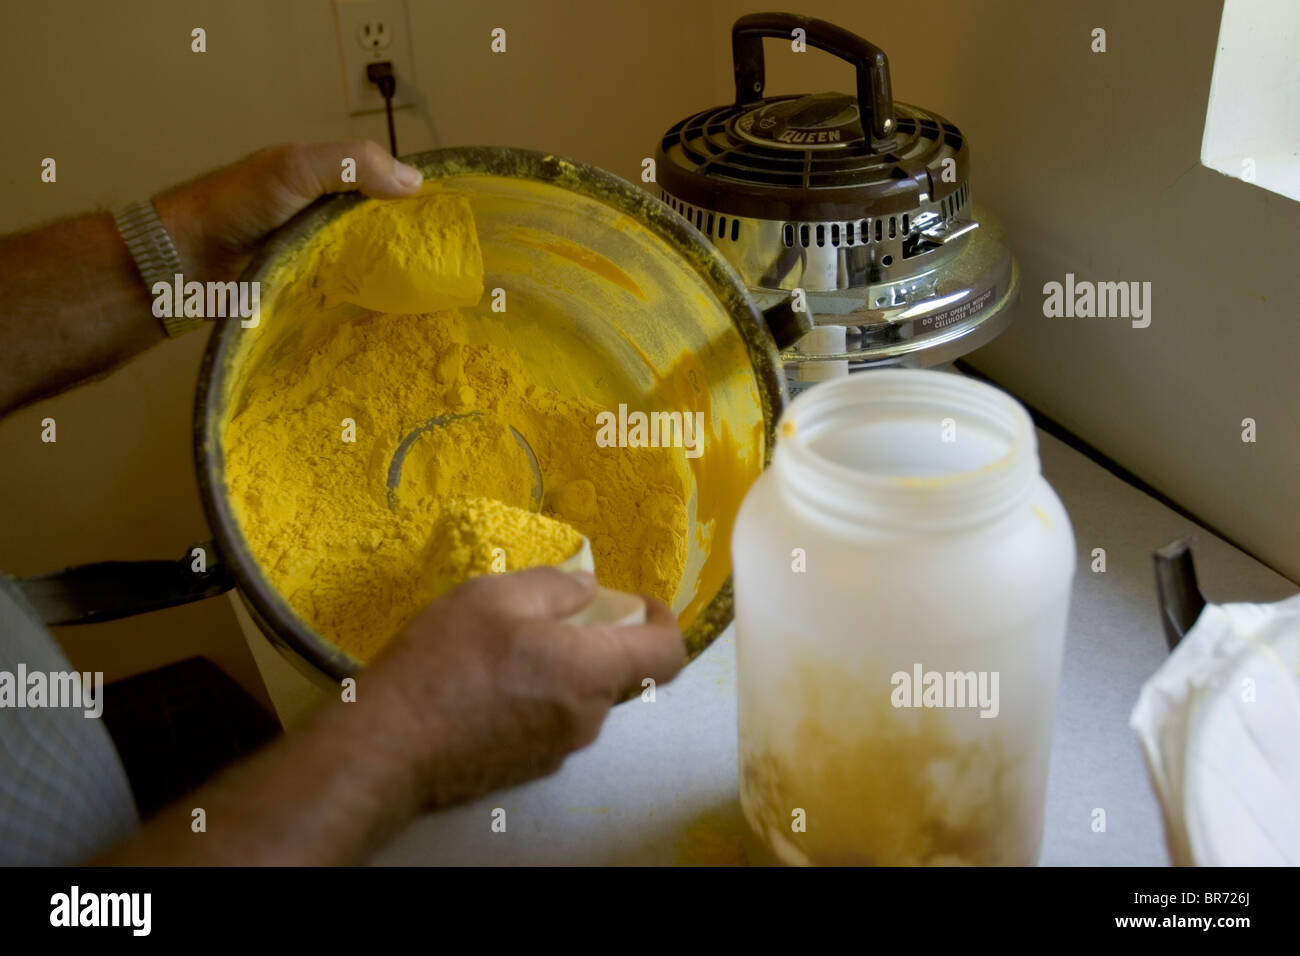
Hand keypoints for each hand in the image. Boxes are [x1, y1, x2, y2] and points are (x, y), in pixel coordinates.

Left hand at [153, 140, 422, 281]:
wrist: (180, 263)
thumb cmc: (235, 206)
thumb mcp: (294, 168)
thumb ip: (352, 164)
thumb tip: (416, 182)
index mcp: (321, 182)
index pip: (381, 187)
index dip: (411, 201)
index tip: (449, 224)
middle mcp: (322, 220)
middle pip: (380, 231)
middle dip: (409, 245)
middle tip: (444, 269)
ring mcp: (314, 260)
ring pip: (367, 267)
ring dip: (390, 280)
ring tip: (428, 298)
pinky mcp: (305, 295)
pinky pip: (346, 298)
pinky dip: (366, 305)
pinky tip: (392, 317)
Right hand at [365, 568, 686, 808]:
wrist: (386, 748)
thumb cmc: (445, 662)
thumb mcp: (494, 596)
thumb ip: (554, 587)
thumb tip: (588, 589)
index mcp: (591, 673)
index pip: (668, 655)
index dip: (664, 621)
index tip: (639, 603)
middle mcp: (587, 719)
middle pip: (616, 673)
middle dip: (595, 640)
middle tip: (544, 615)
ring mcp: (557, 751)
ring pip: (579, 698)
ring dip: (559, 669)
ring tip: (501, 648)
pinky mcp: (526, 769)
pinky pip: (549, 722)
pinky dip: (535, 697)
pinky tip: (484, 684)